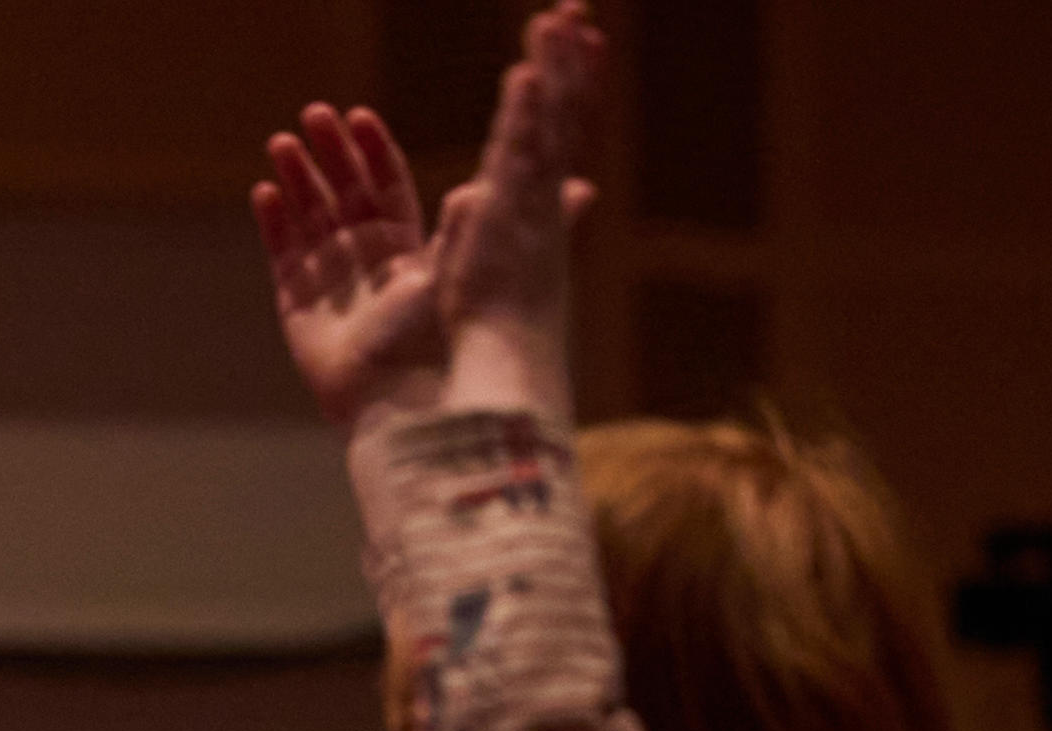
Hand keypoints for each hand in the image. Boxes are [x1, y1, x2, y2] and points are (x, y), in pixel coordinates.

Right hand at [253, 102, 447, 427]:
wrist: (403, 403)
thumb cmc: (442, 344)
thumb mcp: (467, 273)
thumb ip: (479, 228)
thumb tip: (544, 187)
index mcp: (407, 249)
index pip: (387, 185)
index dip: (373, 149)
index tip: (360, 116)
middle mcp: (368, 261)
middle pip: (344, 192)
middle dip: (330, 152)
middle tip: (314, 114)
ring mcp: (331, 282)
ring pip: (309, 216)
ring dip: (296, 176)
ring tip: (281, 141)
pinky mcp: (299, 308)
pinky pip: (281, 256)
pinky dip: (272, 223)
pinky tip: (264, 190)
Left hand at [437, 5, 606, 426]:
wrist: (504, 374)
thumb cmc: (495, 334)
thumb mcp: (487, 266)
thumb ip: (481, 222)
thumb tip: (475, 193)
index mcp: (535, 209)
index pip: (552, 134)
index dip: (563, 89)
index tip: (576, 43)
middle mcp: (540, 200)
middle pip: (559, 116)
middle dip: (567, 61)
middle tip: (575, 9)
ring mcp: (528, 205)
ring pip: (545, 125)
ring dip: (552, 70)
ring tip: (557, 19)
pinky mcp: (508, 217)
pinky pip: (518, 155)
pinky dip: (527, 114)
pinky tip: (528, 73)